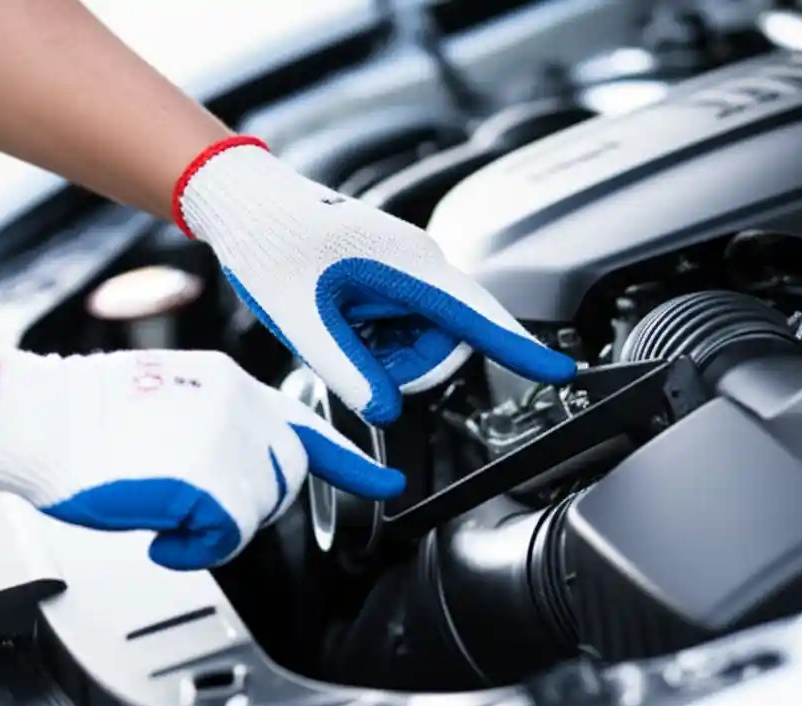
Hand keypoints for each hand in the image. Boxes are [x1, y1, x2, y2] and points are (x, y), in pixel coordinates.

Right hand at [0, 348, 402, 570]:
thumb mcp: (171, 400)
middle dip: (250, 504)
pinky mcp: (210, 480)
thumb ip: (217, 428)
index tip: (385, 481)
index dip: (353, 463)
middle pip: (285, 480)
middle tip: (195, 505)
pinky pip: (225, 537)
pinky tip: (159, 532)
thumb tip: (226, 471)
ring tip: (163, 509)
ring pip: (256, 511)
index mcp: (233, 384)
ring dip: (214, 525)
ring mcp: (230, 442)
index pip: (311, 426)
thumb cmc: (84, 416)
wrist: (40, 415)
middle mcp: (243, 408)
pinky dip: (193, 547)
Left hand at [172, 137, 576, 424]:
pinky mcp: (391, 272)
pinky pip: (402, 321)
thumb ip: (349, 371)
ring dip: (386, 350)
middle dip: (407, 365)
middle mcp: (419, 263)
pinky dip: (375, 335)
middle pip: (447, 342)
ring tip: (335, 327)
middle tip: (350, 353)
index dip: (520, 350)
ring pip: (423, 336)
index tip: (557, 373)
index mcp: (409, 266)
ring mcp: (407, 266)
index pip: (480, 317)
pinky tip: (338, 318)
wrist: (243, 200)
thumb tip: (385, 409)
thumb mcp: (303, 320)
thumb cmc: (270, 243)